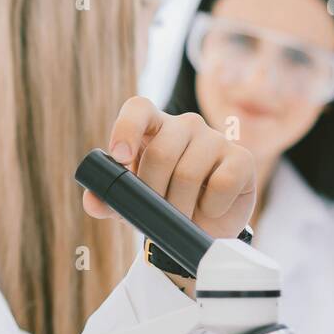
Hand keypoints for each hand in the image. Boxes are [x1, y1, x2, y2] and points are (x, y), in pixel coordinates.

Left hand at [83, 97, 256, 239]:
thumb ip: (109, 200)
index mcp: (153, 127)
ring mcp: (214, 138)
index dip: (126, 129)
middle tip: (157, 210)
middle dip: (153, 191)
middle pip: (161, 152)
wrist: (205, 225)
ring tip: (181, 215)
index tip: (120, 158)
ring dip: (180, 206)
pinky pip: (221, 184)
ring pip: (188, 173)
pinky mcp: (241, 158)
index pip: (138, 108)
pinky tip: (209, 209)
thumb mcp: (132, 204)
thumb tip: (92, 201)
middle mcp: (184, 125)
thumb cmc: (164, 203)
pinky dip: (210, 207)